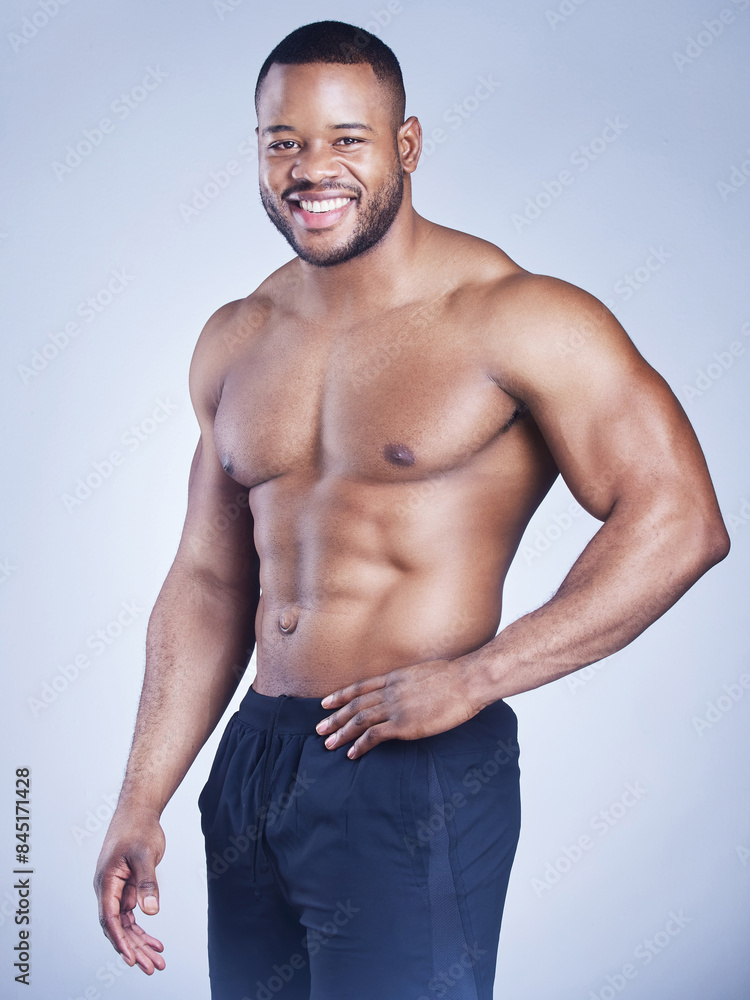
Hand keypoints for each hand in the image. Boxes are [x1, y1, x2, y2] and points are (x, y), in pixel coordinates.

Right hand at [93, 809, 166, 974]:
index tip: (132, 959)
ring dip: (140, 943)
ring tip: (158, 961)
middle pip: (118, 928)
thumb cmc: (138, 829)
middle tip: (153, 968)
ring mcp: (116, 891)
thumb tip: (150, 911)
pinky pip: (131, 915)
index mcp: (106, 882)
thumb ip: (147, 883)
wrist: (138, 811)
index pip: (110, 919)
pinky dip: (143, 929)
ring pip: (125, 925)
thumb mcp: (145, 855)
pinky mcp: (126, 888)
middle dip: (135, 949)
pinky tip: (156, 942)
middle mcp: (108, 890)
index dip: (120, 941)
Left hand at [316, 658, 478, 758]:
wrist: (466, 681)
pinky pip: (374, 735)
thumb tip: (410, 689)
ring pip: (359, 720)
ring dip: (341, 732)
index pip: (360, 687)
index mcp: (394, 677)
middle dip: (335, 717)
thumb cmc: (454, 677)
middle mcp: (389, 691)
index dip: (340, 695)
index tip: (326, 702)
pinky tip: (352, 753)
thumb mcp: (424, 673)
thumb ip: (411, 682)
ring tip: (328, 743)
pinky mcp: (403, 725)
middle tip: (319, 728)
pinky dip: (360, 745)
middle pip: (354, 705)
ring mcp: (395, 707)